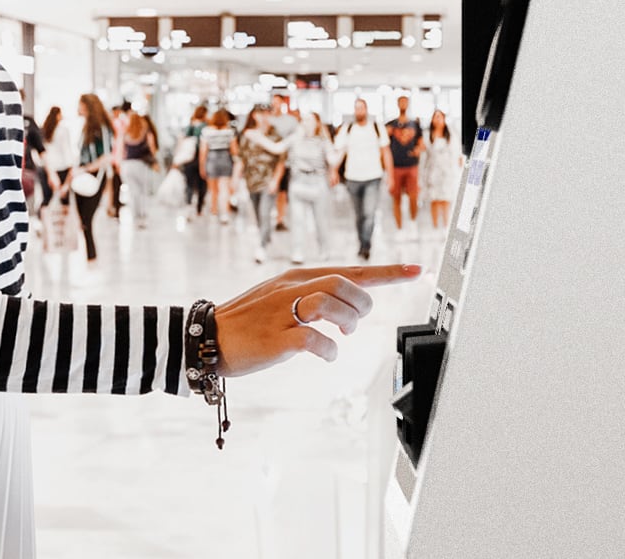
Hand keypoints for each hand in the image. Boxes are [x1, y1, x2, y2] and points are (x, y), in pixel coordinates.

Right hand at [214, 263, 422, 374]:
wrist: (207, 337)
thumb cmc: (247, 322)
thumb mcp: (279, 298)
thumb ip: (312, 296)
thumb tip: (346, 306)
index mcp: (297, 278)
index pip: (351, 270)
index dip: (387, 271)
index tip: (417, 269)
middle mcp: (292, 288)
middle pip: (345, 283)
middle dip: (361, 305)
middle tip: (353, 325)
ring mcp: (283, 312)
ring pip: (330, 302)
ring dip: (346, 322)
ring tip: (340, 336)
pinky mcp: (276, 338)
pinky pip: (313, 338)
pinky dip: (328, 349)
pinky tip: (325, 355)